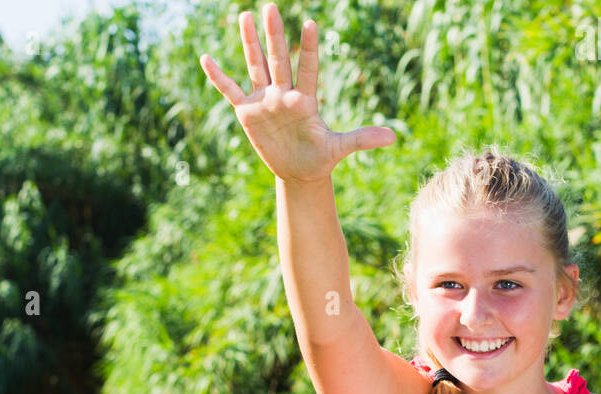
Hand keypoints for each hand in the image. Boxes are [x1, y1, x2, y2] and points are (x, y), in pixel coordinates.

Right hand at [200, 5, 394, 181]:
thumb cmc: (320, 157)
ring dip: (250, 44)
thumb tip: (393, 137)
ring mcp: (265, 101)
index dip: (309, 49)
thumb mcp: (339, 149)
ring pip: (256, 67)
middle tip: (272, 7)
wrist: (299, 171)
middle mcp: (284, 93)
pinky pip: (231, 91)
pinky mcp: (248, 113)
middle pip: (278, 60)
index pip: (308, 68)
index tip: (310, 24)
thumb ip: (362, 138)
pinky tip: (206, 58)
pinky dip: (219, 77)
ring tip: (244, 17)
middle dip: (275, 35)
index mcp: (305, 99)